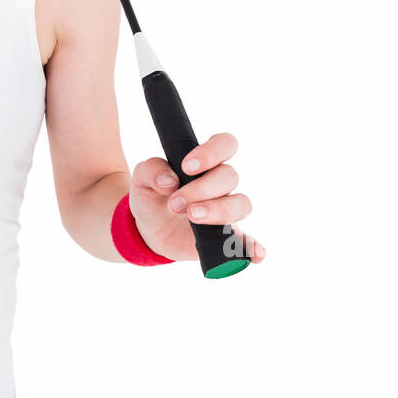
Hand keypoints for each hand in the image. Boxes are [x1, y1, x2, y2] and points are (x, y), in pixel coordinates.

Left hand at [127, 132, 266, 264]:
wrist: (148, 228)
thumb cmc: (152, 196)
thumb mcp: (142, 179)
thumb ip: (151, 170)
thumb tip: (168, 180)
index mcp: (205, 164)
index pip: (225, 144)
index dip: (211, 152)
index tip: (187, 167)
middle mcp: (220, 185)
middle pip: (229, 176)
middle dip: (201, 189)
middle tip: (174, 203)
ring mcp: (227, 211)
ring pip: (241, 203)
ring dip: (218, 210)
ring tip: (191, 216)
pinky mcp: (226, 237)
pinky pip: (248, 241)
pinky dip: (253, 246)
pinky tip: (255, 253)